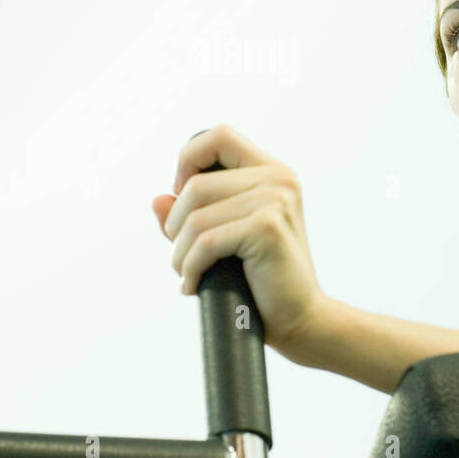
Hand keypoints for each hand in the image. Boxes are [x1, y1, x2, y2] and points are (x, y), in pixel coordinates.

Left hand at [151, 124, 326, 358]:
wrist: (299, 321)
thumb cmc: (260, 281)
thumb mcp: (222, 238)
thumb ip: (192, 215)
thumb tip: (158, 200)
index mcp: (273, 171)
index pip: (218, 136)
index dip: (188, 160)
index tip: (184, 199)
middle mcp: (279, 179)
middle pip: (195, 184)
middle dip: (176, 225)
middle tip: (184, 256)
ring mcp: (276, 200)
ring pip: (195, 217)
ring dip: (180, 253)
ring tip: (188, 274)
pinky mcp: (268, 228)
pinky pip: (205, 242)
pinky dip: (189, 268)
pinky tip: (192, 286)